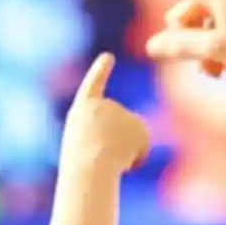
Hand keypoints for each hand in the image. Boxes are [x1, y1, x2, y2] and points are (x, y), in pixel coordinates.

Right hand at [61, 53, 150, 175]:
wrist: (91, 167)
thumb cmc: (83, 166)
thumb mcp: (85, 151)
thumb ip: (106, 141)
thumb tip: (130, 147)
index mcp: (83, 108)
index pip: (93, 84)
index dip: (100, 70)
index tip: (108, 56)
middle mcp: (105, 104)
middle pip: (115, 126)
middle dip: (112, 144)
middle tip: (98, 155)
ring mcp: (123, 113)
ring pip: (129, 138)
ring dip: (123, 153)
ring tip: (110, 159)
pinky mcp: (141, 127)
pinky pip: (142, 147)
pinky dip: (137, 158)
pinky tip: (127, 163)